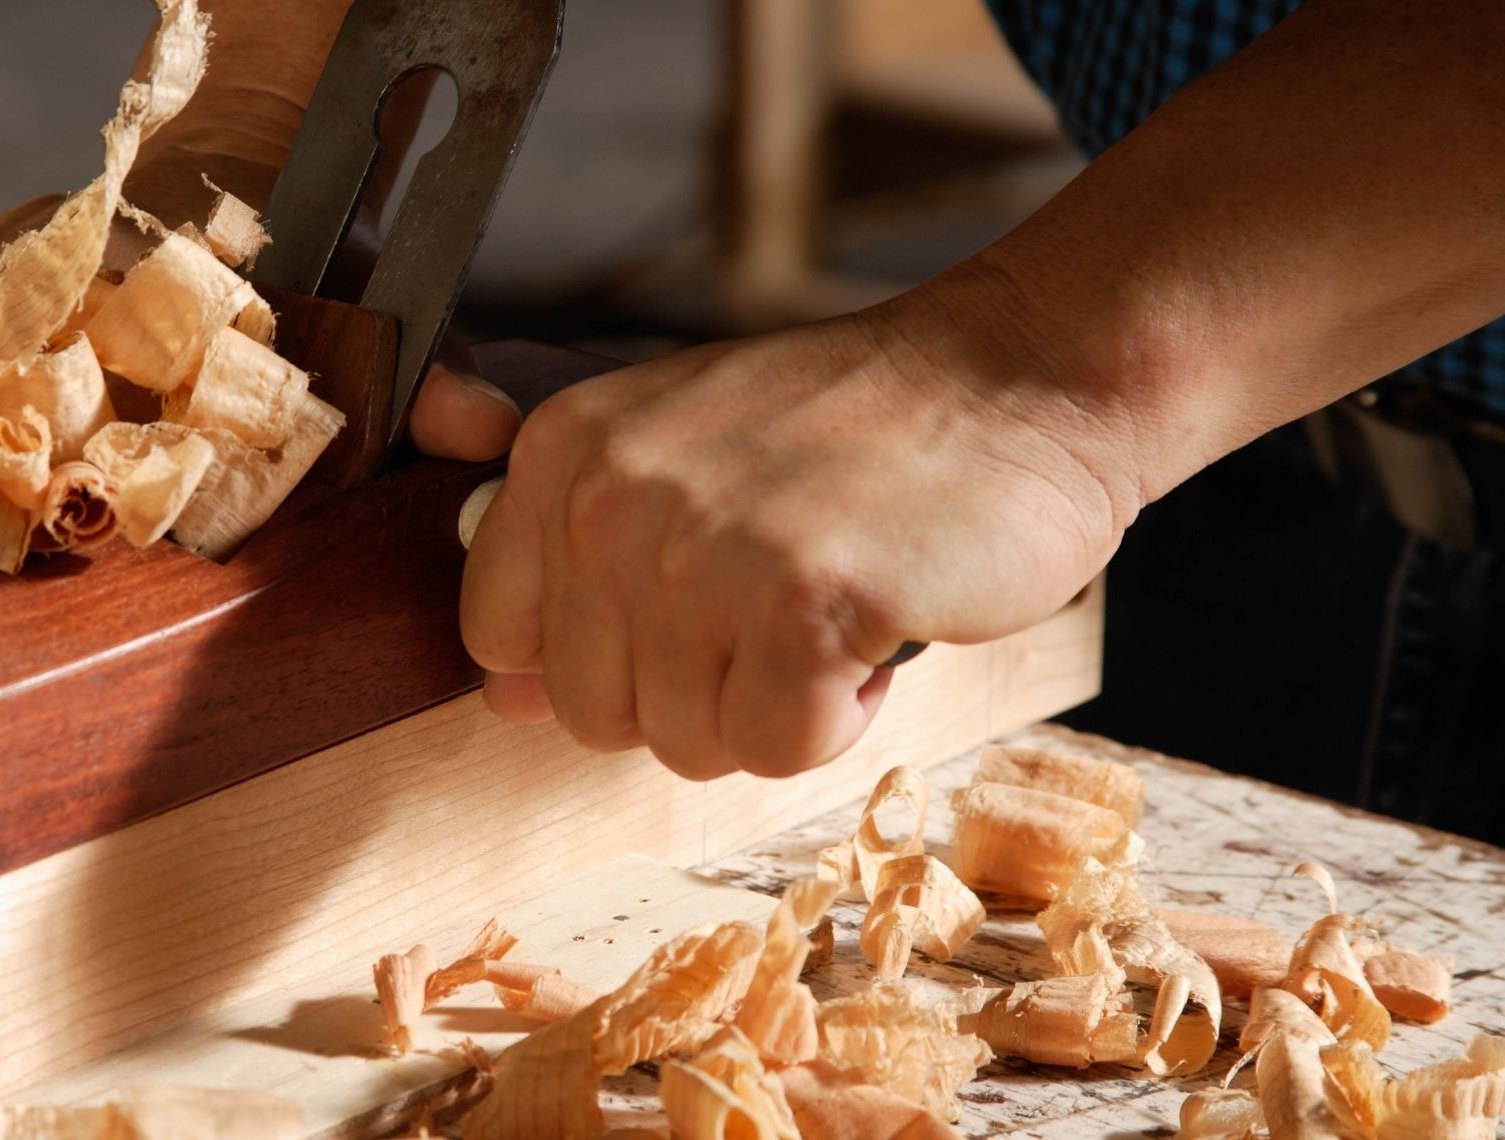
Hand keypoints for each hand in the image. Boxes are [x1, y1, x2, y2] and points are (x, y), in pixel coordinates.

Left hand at [458, 285, 1141, 779]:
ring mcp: (703, 550)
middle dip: (692, 691)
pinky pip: (776, 752)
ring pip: (684, 745)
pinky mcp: (801, 604)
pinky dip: (841, 717)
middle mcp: (612, 495)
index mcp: (566, 450)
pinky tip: (873, 625)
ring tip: (829, 600)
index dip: (598, 653)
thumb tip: (500, 697)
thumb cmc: (854, 434)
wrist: (1021, 379)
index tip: (680, 610)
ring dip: (774, 704)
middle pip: (590, 713)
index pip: (496, 636)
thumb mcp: (677, 455)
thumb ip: (572, 565)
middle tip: (776, 599)